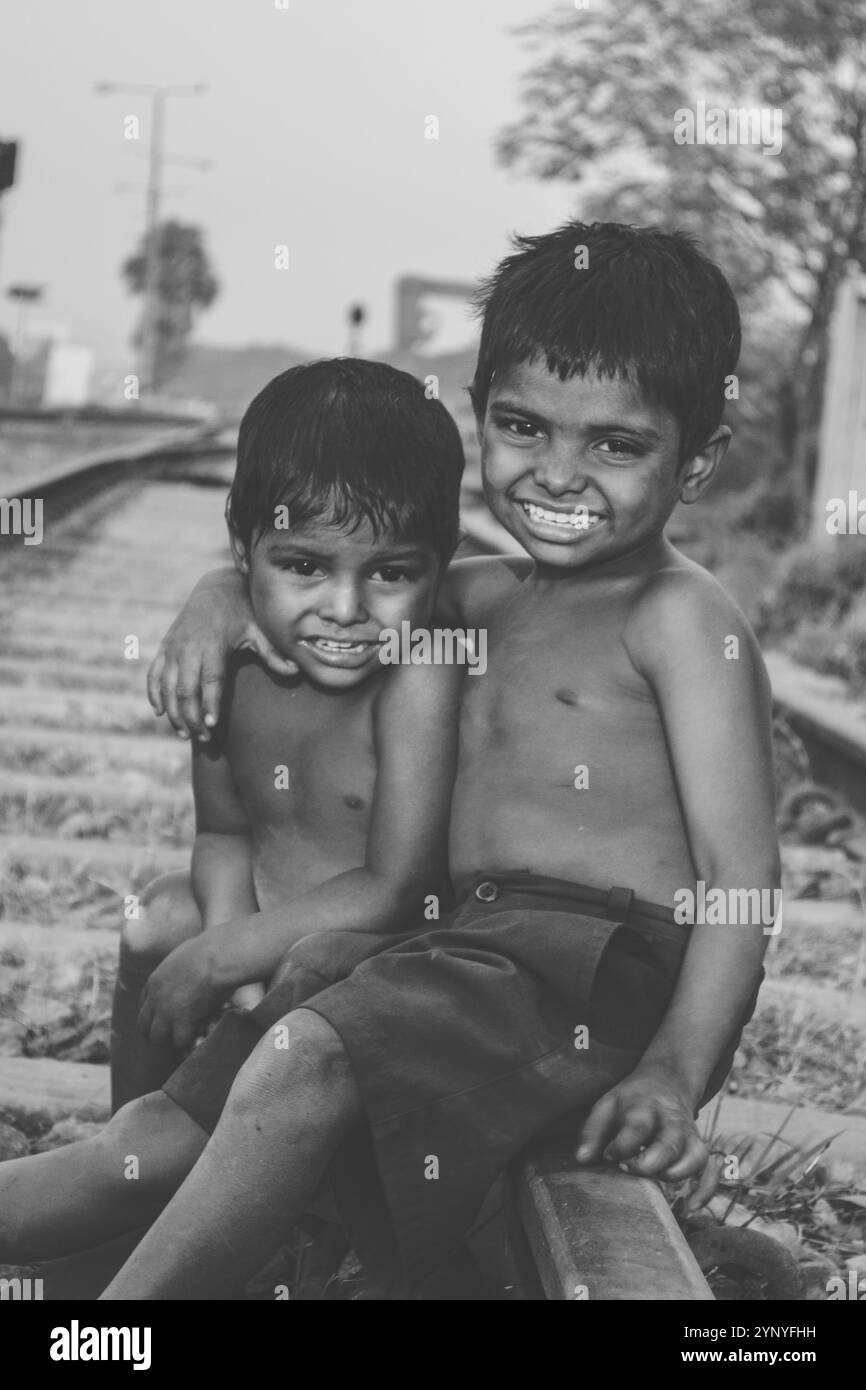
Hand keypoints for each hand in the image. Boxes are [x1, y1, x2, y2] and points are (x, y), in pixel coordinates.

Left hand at [137, 937, 226, 1049]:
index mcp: (154, 981)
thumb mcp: (183, 957)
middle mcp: (156, 998)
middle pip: (143, 1027)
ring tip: (190, 1032)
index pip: (143, 1006)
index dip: (155, 1014)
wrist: (218, 956)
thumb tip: (189, 972)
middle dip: (158, 1031)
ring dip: (173, 1038)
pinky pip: (180, 1042)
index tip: (168, 1016)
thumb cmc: (210, 950)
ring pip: (158, 1038)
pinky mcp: (183, 1021)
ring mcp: (167, 1012)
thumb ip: (179, 970)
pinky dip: (191, 1040)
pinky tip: (202, 1031)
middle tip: (176, 1030)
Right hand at [147, 568, 298, 740]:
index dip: (209, 703)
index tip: (212, 725)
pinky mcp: (165, 647)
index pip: (209, 679)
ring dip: (173, 711)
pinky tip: (160, 712)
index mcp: (212, 644)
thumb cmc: (242, 612)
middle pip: (185, 688)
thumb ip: (273, 652)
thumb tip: (296, 671)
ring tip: (184, 734)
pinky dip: (154, 694)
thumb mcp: (259, 629)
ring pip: (166, 685)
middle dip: (191, 716)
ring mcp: (173, 647)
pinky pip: (154, 674)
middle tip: (202, 738)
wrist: (216, 588)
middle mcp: (189, 647)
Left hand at [574, 1065, 708, 1182]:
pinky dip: (705, 1189)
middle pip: (670, 1143)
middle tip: (629, 1169)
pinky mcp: (698, 1147)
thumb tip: (582, 1159)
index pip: (638, 1126)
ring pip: (695, 1156)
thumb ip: (592, 1131)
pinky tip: (692, 1207)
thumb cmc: (631, 1101)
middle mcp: (671, 1121)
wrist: (667, 1080)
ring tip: (654, 1187)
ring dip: (676, 1175)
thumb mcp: (607, 1105)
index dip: (624, 1145)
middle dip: (650, 1163)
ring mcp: (689, 1135)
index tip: (609, 1157)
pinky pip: (710, 1169)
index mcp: (644, 1108)